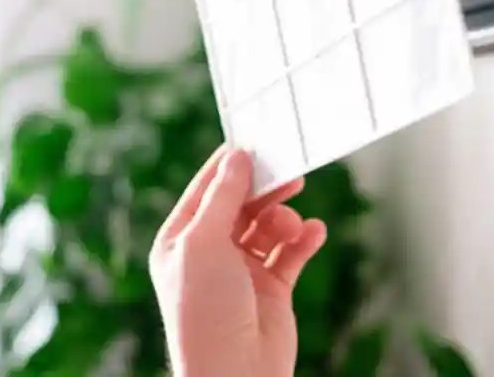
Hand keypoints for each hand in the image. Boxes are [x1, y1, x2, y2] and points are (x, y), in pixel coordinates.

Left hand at [149, 147, 326, 376]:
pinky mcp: (272, 288)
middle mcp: (208, 253)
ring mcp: (241, 270)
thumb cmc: (205, 312)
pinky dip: (304, 239)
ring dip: (284, 218)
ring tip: (294, 224)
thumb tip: (237, 157)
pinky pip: (290, 251)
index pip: (205, 189)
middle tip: (289, 173)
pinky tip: (314, 232)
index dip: (229, 165)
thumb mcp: (204, 243)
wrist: (235, 373)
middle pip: (241, 204)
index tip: (254, 140)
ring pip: (268, 226)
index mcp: (179, 241)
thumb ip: (222, 197)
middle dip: (264, 189)